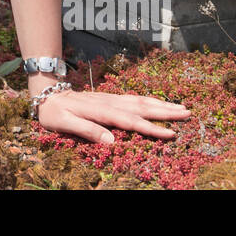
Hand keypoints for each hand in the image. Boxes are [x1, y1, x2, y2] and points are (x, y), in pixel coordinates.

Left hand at [33, 88, 189, 143]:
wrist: (47, 94)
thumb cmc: (55, 113)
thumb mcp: (65, 123)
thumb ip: (88, 130)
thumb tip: (111, 141)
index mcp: (102, 111)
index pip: (132, 121)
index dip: (152, 129)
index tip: (171, 133)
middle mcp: (110, 103)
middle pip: (142, 107)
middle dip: (166, 111)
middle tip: (188, 114)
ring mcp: (111, 99)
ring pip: (141, 101)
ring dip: (161, 104)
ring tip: (181, 107)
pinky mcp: (110, 99)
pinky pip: (134, 99)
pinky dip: (150, 101)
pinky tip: (159, 103)